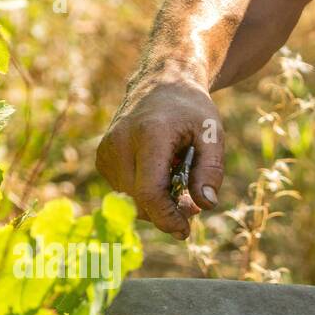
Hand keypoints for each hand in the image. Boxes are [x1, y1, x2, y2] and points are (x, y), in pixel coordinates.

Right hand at [96, 76, 224, 239]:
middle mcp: (119, 143)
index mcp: (149, 135)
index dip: (167, 218)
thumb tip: (206, 205)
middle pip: (140, 201)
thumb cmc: (191, 110)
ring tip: (179, 181)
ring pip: (131, 200)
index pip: (149, 192)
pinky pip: (124, 192)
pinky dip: (144, 193)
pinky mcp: (102, 158)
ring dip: (157, 203)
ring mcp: (106, 151)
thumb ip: (212, 169)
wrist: (161, 83)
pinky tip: (161, 174)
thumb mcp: (212, 134)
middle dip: (167, 211)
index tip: (184, 231)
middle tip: (193, 202)